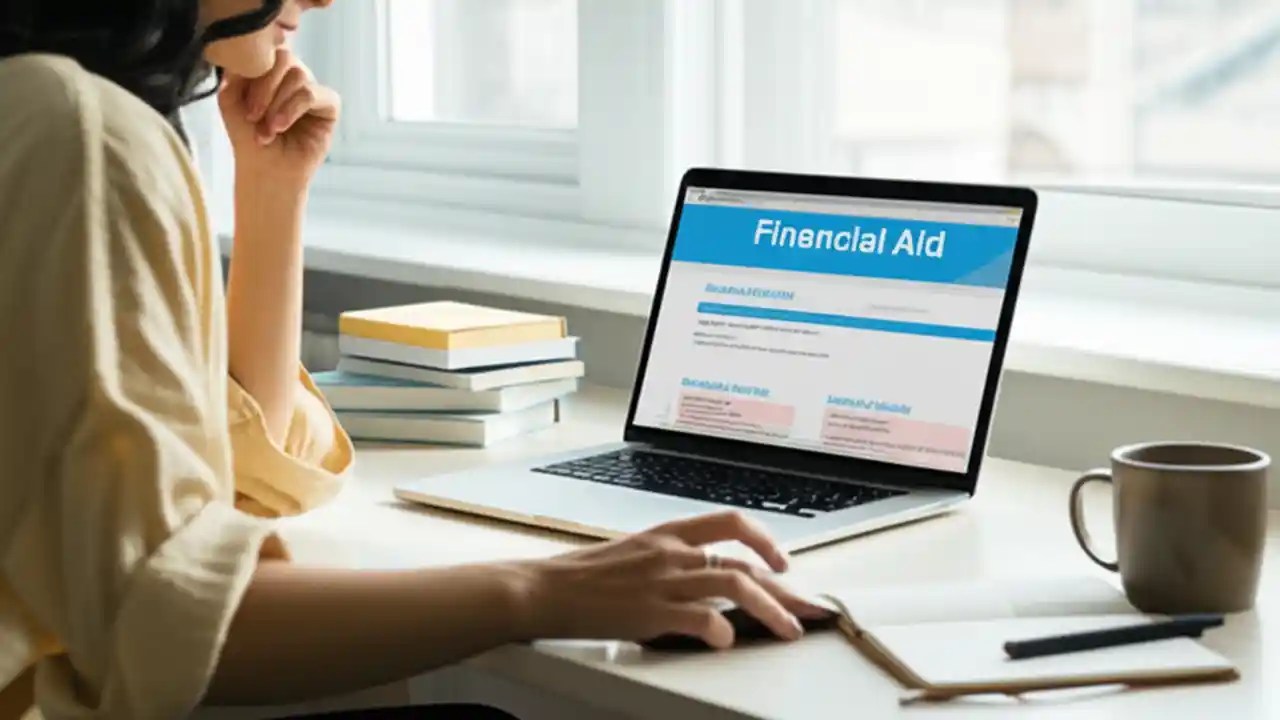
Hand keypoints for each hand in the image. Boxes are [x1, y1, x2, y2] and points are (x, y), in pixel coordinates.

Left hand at [218, 47, 338, 184]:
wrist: (265, 171)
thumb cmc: (249, 139)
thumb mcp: (230, 102)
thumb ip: (234, 74)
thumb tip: (245, 55)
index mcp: (271, 69)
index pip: (266, 51)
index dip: (252, 72)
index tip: (240, 103)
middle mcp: (293, 75)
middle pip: (284, 58)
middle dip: (264, 88)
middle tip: (253, 116)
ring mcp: (312, 89)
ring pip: (298, 76)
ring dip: (277, 104)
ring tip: (267, 129)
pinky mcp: (329, 106)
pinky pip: (312, 95)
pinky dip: (292, 109)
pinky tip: (280, 127)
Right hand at [515, 511, 830, 648]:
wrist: (543, 588)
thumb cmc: (584, 577)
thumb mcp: (634, 555)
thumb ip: (671, 561)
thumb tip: (706, 577)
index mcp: (667, 534)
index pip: (730, 523)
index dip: (764, 541)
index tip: (782, 562)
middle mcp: (671, 552)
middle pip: (742, 563)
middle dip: (784, 589)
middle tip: (808, 610)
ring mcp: (661, 580)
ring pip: (733, 585)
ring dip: (770, 610)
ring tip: (787, 631)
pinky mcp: (648, 611)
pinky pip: (698, 616)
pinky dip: (720, 628)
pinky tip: (727, 640)